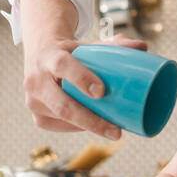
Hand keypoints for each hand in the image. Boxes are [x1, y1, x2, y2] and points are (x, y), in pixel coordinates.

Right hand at [22, 33, 145, 138]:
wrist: (39, 54)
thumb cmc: (70, 51)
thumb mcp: (87, 45)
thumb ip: (114, 46)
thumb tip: (143, 47)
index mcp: (48, 56)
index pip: (62, 66)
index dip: (81, 78)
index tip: (102, 92)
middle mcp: (35, 79)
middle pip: (63, 104)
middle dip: (91, 120)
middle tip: (116, 131)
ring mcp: (33, 100)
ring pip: (63, 119)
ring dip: (89, 127)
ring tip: (113, 130)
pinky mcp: (37, 116)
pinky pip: (61, 126)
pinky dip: (79, 128)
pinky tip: (94, 126)